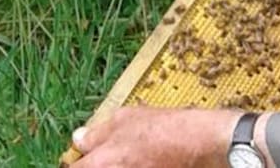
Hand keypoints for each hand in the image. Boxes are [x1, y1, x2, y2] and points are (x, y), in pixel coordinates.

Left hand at [70, 107, 236, 167]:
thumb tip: (79, 139)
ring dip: (115, 165)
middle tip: (107, 157)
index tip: (81, 158)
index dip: (78, 163)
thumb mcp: (128, 117)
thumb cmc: (167, 128)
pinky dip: (133, 166)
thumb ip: (98, 131)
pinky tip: (143, 161)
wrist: (202, 145)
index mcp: (101, 162)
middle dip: (97, 164)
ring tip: (132, 156)